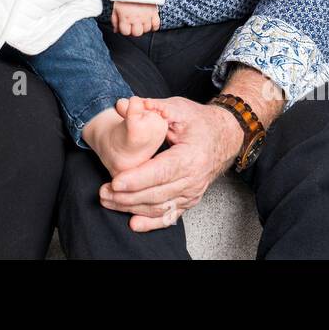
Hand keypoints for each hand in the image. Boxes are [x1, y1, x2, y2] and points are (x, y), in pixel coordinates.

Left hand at [96, 96, 243, 230]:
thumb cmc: (199, 122)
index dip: (138, 179)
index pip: (161, 172)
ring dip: (132, 207)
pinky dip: (151, 223)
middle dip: (127, 196)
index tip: (116, 182)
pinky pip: (170, 216)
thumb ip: (150, 107)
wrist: (225, 136)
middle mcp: (194, 179)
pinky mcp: (189, 200)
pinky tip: (134, 224)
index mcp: (191, 156)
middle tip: (103, 192)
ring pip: (159, 207)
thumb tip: (122, 105)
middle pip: (157, 193)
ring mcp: (193, 192)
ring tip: (108, 200)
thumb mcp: (177, 108)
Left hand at [110, 0, 159, 36]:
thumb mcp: (116, 6)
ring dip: (143, 27)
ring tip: (140, 21)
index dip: (124, 30)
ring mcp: (146, 16)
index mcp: (126, 17)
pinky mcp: (154, 12)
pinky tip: (149, 22)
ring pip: (147, 29)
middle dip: (134, 30)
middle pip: (137, 33)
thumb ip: (115, 20)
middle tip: (133, 24)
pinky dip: (153, 26)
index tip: (125, 25)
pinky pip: (156, 25)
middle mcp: (137, 18)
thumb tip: (116, 30)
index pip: (126, 32)